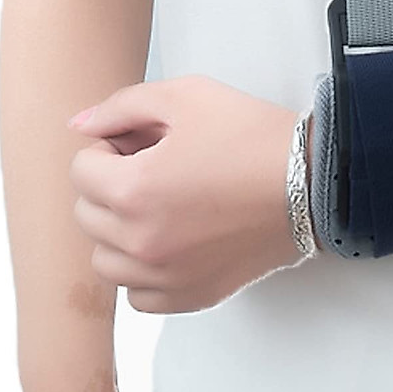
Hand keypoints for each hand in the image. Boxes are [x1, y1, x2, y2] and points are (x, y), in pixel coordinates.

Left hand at [68, 75, 305, 313]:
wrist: (313, 179)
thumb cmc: (253, 135)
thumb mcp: (188, 96)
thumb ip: (123, 106)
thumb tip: (79, 126)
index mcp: (132, 189)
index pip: (81, 170)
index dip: (110, 148)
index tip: (143, 142)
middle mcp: (138, 241)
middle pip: (88, 215)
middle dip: (112, 185)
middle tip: (156, 166)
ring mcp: (163, 275)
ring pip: (105, 260)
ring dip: (120, 231)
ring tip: (162, 205)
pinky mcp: (189, 295)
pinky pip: (137, 294)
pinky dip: (144, 270)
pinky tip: (174, 239)